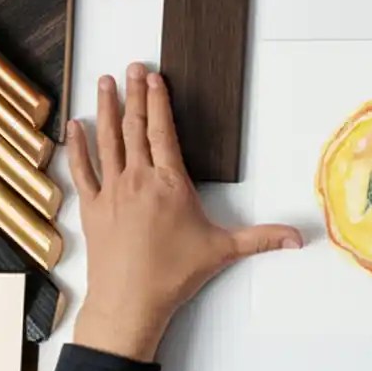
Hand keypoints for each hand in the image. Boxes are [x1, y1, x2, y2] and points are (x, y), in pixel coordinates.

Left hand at [66, 63, 302, 361]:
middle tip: (131, 67)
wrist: (129, 303)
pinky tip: (74, 127)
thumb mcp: (222, 250)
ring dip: (106, 109)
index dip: (158, 101)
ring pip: (107, 140)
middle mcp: (138, 180)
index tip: (154, 77)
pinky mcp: (92, 207)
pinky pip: (83, 168)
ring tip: (104, 82)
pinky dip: (78, 146)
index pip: (163, 131)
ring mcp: (111, 191)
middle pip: (135, 126)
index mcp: (170, 183)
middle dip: (133, 93)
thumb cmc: (172, 275)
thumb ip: (261, 238)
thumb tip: (297, 237)